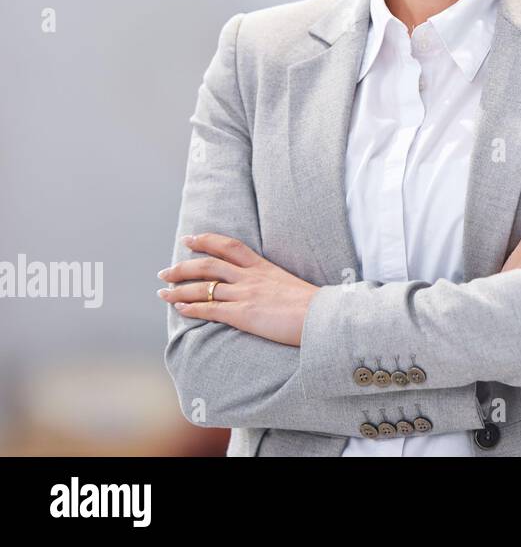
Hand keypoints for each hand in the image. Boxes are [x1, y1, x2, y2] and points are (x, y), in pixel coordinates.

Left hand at [158, 233, 320, 346]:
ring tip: (163, 293)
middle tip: (165, 271)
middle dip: (183, 267)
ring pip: (203, 287)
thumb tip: (265, 290)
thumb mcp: (291, 285)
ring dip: (179, 289)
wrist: (321, 316)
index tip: (190, 239)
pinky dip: (192, 308)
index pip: (230, 246)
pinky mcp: (243, 314)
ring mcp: (245, 294)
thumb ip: (273, 284)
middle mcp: (250, 277)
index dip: (207, 240)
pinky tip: (180, 309)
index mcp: (263, 267)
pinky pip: (210, 309)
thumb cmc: (312, 305)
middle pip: (208, 265)